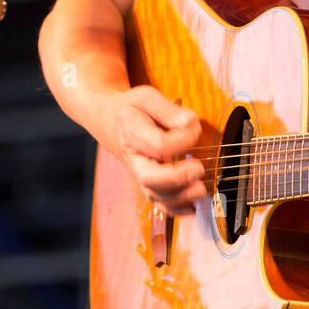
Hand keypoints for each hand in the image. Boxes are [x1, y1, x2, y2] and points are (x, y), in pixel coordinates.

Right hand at [95, 86, 206, 216]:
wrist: (108, 120)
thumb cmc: (131, 108)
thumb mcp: (147, 97)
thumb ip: (169, 110)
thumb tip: (190, 123)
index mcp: (132, 133)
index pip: (159, 145)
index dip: (183, 139)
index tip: (194, 127)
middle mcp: (134, 159)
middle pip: (151, 178)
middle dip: (177, 178)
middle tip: (199, 170)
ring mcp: (139, 174)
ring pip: (155, 195)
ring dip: (180, 198)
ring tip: (201, 190)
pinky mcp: (147, 183)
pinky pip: (158, 203)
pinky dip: (175, 210)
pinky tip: (192, 209)